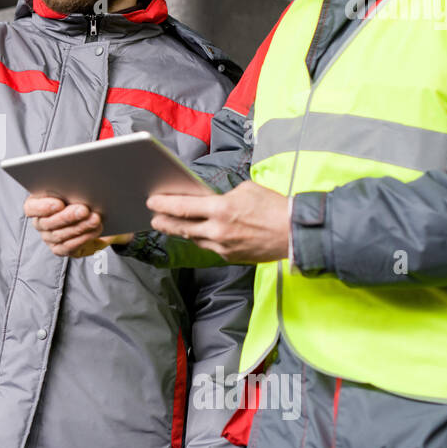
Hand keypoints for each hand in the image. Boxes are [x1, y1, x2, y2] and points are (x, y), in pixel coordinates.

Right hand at [23, 195, 132, 257]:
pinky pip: (69, 247)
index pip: (31, 207)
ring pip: (61, 235)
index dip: (43, 207)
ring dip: (80, 227)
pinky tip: (94, 230)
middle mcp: (40, 223)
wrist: (89, 215)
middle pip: (48, 223)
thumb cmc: (77, 197)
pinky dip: (83, 238)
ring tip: (95, 219)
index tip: (59, 203)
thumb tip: (78, 184)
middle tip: (84, 210)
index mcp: (36, 204)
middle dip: (68, 216)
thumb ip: (69, 187)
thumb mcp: (72, 189)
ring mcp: (49, 238)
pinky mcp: (60, 249)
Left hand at [146, 180, 288, 263]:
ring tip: (171, 226)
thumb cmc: (273, 207)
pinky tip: (199, 234)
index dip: (164, 204)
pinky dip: (203, 239)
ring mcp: (223, 247)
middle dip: (165, 222)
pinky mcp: (230, 257)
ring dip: (182, 232)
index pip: (183, 207)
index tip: (152, 202)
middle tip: (153, 219)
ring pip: (195, 239)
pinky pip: (210, 247)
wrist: (294, 233)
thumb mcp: (246, 190)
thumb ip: (222, 196)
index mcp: (221, 209)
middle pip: (182, 227)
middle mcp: (218, 230)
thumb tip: (208, 200)